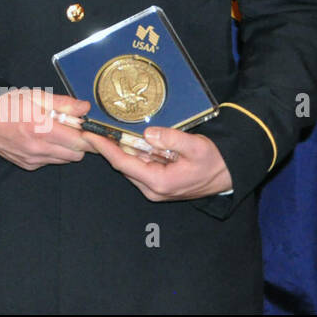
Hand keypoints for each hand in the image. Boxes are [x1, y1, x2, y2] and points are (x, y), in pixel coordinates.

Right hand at [0, 88, 91, 169]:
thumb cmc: (7, 104)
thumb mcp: (35, 96)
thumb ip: (62, 103)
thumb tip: (85, 108)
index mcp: (41, 127)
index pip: (80, 141)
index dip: (90, 135)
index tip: (91, 128)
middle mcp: (38, 147)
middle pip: (77, 154)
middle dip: (79, 142)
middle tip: (71, 128)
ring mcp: (33, 159)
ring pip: (65, 159)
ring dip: (67, 148)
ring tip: (54, 132)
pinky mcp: (28, 165)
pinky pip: (50, 162)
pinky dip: (52, 153)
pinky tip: (41, 140)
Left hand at [84, 127, 232, 199]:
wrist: (228, 174)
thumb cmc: (214, 161)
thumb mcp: (197, 147)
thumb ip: (173, 139)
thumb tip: (149, 133)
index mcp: (159, 182)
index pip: (122, 163)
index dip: (104, 148)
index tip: (89, 134)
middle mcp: (152, 189)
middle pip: (121, 164)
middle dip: (106, 147)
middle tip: (91, 127)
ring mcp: (154, 188)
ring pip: (128, 165)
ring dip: (117, 149)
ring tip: (102, 130)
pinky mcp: (156, 183)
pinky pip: (137, 166)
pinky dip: (129, 152)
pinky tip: (123, 138)